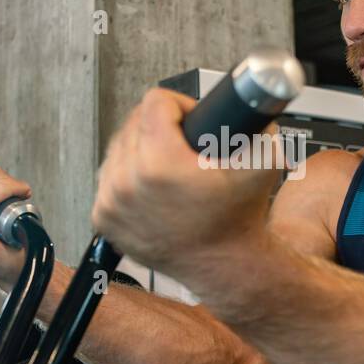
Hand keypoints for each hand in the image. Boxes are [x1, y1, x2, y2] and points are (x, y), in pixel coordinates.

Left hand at [91, 88, 280, 280]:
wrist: (224, 264)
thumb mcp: (259, 162)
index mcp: (160, 164)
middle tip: (183, 145)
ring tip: (167, 164)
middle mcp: (128, 183)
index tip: (191, 119)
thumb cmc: (238, 220)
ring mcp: (112, 202)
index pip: (155, 102)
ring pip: (117, 147)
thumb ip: (255, 123)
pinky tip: (151, 185)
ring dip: (140, 149)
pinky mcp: (103, 217)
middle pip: (133, 122)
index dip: (180, 106)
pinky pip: (108, 177)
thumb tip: (248, 100)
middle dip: (159, 127)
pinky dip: (126, 176)